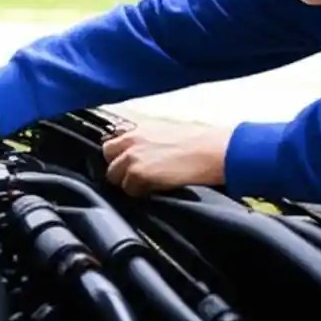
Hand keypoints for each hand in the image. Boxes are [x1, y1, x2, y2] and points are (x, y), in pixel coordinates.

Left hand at [102, 115, 231, 196]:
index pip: (113, 142)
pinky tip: (155, 189)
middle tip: (136, 176)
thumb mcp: (169, 132)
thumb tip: (145, 153)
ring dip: (128, 182)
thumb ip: (149, 140)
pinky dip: (139, 193)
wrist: (212, 150)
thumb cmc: (200, 141)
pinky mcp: (138, 174)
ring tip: (148, 185)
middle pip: (108, 158)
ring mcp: (132, 157)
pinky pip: (128, 190)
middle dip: (119, 168)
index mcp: (140, 128)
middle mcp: (131, 139)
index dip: (120, 156)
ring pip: (114, 176)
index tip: (128, 164)